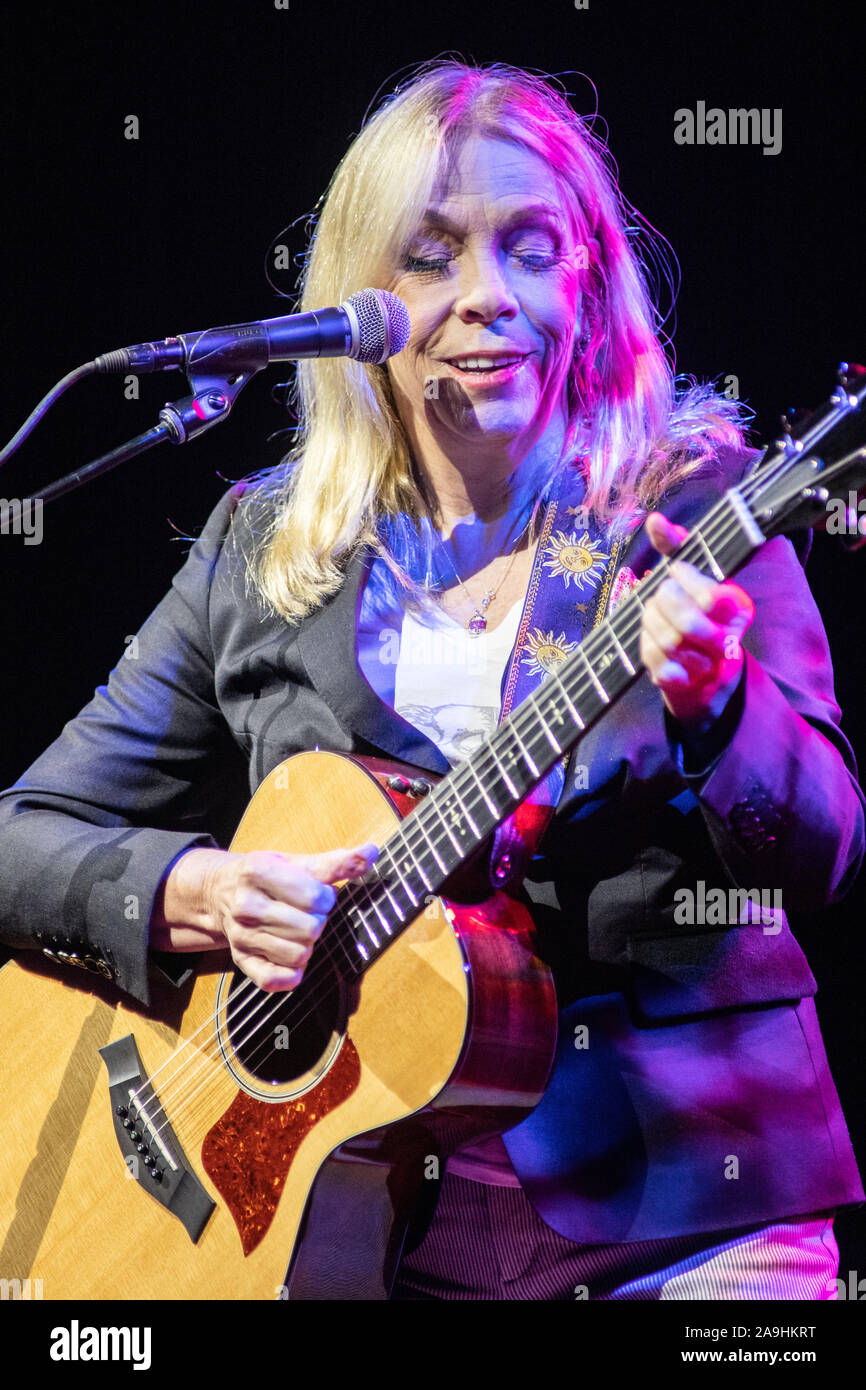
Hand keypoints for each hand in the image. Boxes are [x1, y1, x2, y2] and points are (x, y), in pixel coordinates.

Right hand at [151, 841, 378, 990]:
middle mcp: (246, 905)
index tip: (318, 895)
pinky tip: (291, 958)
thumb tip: (372, 852)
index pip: (314, 897)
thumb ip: (335, 862)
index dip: (325, 898)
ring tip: (298, 932)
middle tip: (308, 914)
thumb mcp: (296, 861)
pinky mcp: (241, 960)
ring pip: (298, 956)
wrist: (220, 891)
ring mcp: (241, 936)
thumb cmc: (266, 875)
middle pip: (309, 929)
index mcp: (259, 871)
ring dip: (307, 946)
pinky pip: (275, 980)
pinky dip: (291, 974)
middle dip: (318, 922)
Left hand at [642, 512, 754, 729]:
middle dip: (662, 604)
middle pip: (687, 623)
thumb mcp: (693, 575)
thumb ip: (677, 546)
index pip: (710, 597)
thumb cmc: (697, 609)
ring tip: (652, 615)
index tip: (675, 572)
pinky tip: (652, 643)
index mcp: (738, 608)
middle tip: (659, 596)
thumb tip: (654, 519)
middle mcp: (728, 639)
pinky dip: (649, 653)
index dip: (684, 579)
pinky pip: (661, 670)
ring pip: (670, 644)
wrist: (707, 669)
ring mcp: (708, 666)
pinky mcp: (686, 685)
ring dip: (651, 625)